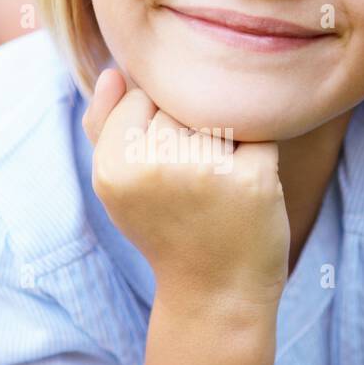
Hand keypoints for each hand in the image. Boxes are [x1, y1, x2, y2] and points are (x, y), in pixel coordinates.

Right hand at [82, 68, 289, 308]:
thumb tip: (114, 71)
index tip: (159, 172)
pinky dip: (257, 154)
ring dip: (223, 139)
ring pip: (217, 111)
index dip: (154, 129)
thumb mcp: (118, 184)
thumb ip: (104, 126)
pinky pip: (259, 132)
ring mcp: (207, 172)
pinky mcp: (254, 180)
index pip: (139, 97)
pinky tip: (244, 190)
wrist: (215, 293)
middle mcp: (155, 167)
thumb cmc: (165, 228)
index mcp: (113, 168)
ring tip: (215, 186)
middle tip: (189, 185)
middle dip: (189, 132)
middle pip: (178, 102)